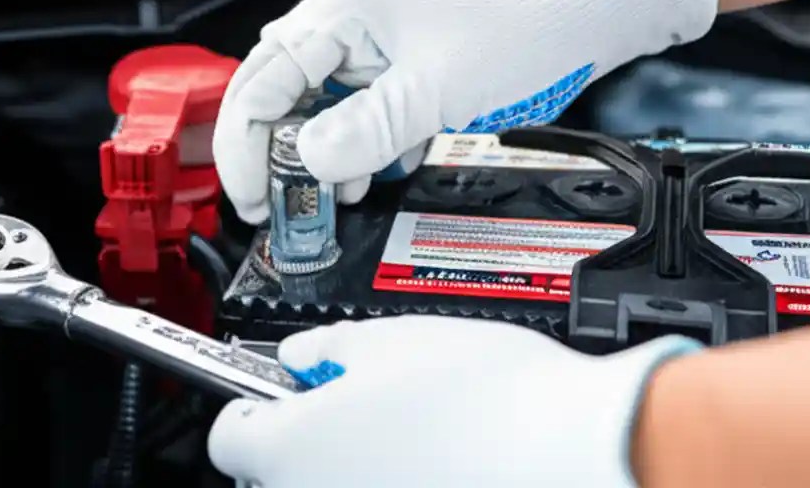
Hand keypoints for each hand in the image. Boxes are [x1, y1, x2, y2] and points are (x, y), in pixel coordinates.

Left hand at [208, 316, 700, 487]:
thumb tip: (304, 356)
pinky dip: (396, 482)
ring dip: (357, 465)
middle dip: (313, 435)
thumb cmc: (494, 402)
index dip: (258, 401)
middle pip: (280, 471)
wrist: (578, 455)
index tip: (288, 389)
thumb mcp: (393, 337)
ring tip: (418, 431)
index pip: (231, 432)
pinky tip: (443, 460)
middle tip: (368, 400)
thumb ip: (326, 347)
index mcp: (291, 449)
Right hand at [212, 0, 718, 222]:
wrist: (583, 12)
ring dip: (322, 156)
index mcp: (343, 11)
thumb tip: (308, 163)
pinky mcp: (404, 66)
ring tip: (331, 199)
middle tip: (280, 209)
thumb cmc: (521, 27)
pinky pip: (360, 113)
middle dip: (278, 155)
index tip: (256, 199)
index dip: (249, 148)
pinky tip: (372, 174)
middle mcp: (350, 21)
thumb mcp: (434, 92)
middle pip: (283, 96)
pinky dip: (360, 148)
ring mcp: (376, 44)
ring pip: (321, 109)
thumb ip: (364, 132)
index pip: (262, 83)